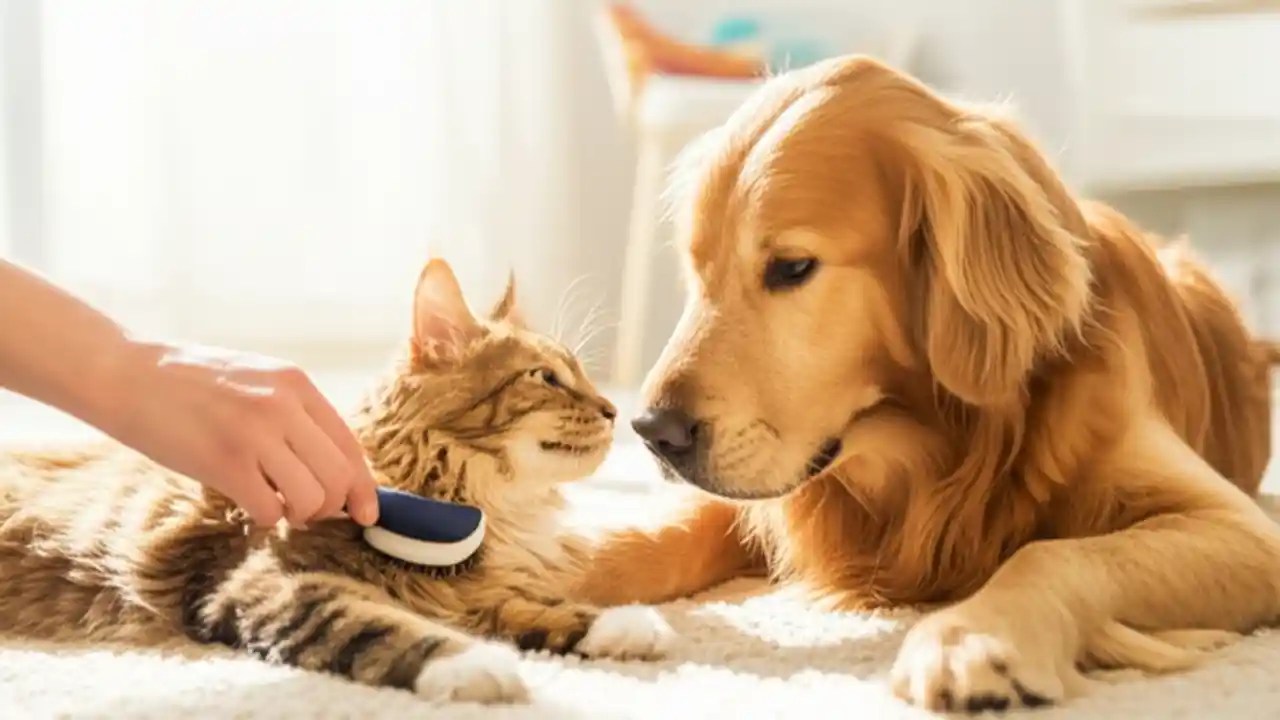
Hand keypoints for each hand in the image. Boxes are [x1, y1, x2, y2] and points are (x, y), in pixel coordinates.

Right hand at [96, 340, 379, 527]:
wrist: (126, 373)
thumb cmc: (192, 385)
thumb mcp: (257, 382)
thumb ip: (295, 416)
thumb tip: (335, 471)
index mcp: (296, 384)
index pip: (349, 446)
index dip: (363, 486)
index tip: (367, 514)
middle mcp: (283, 405)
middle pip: (338, 477)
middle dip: (331, 506)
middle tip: (307, 513)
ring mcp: (255, 433)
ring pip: (312, 498)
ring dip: (299, 515)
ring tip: (277, 506)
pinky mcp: (224, 461)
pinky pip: (269, 509)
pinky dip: (265, 518)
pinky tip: (249, 504)